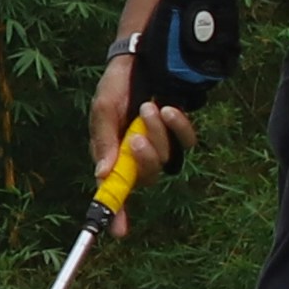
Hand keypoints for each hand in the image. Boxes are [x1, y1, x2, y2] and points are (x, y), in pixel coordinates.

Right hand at [89, 60, 190, 227]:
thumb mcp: (102, 111)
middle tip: (136, 138)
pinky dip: (178, 126)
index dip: (116, 212)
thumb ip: (103, 142)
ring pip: (166, 158)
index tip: (118, 230)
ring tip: (149, 107)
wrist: (142, 57)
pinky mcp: (179, 131)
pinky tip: (168, 110)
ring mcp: (161, 144)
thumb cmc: (117, 85)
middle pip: (147, 177)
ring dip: (157, 133)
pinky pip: (187, 142)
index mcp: (114, 155)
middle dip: (144, 159)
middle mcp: (138, 155)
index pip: (115, 190)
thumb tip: (102, 175)